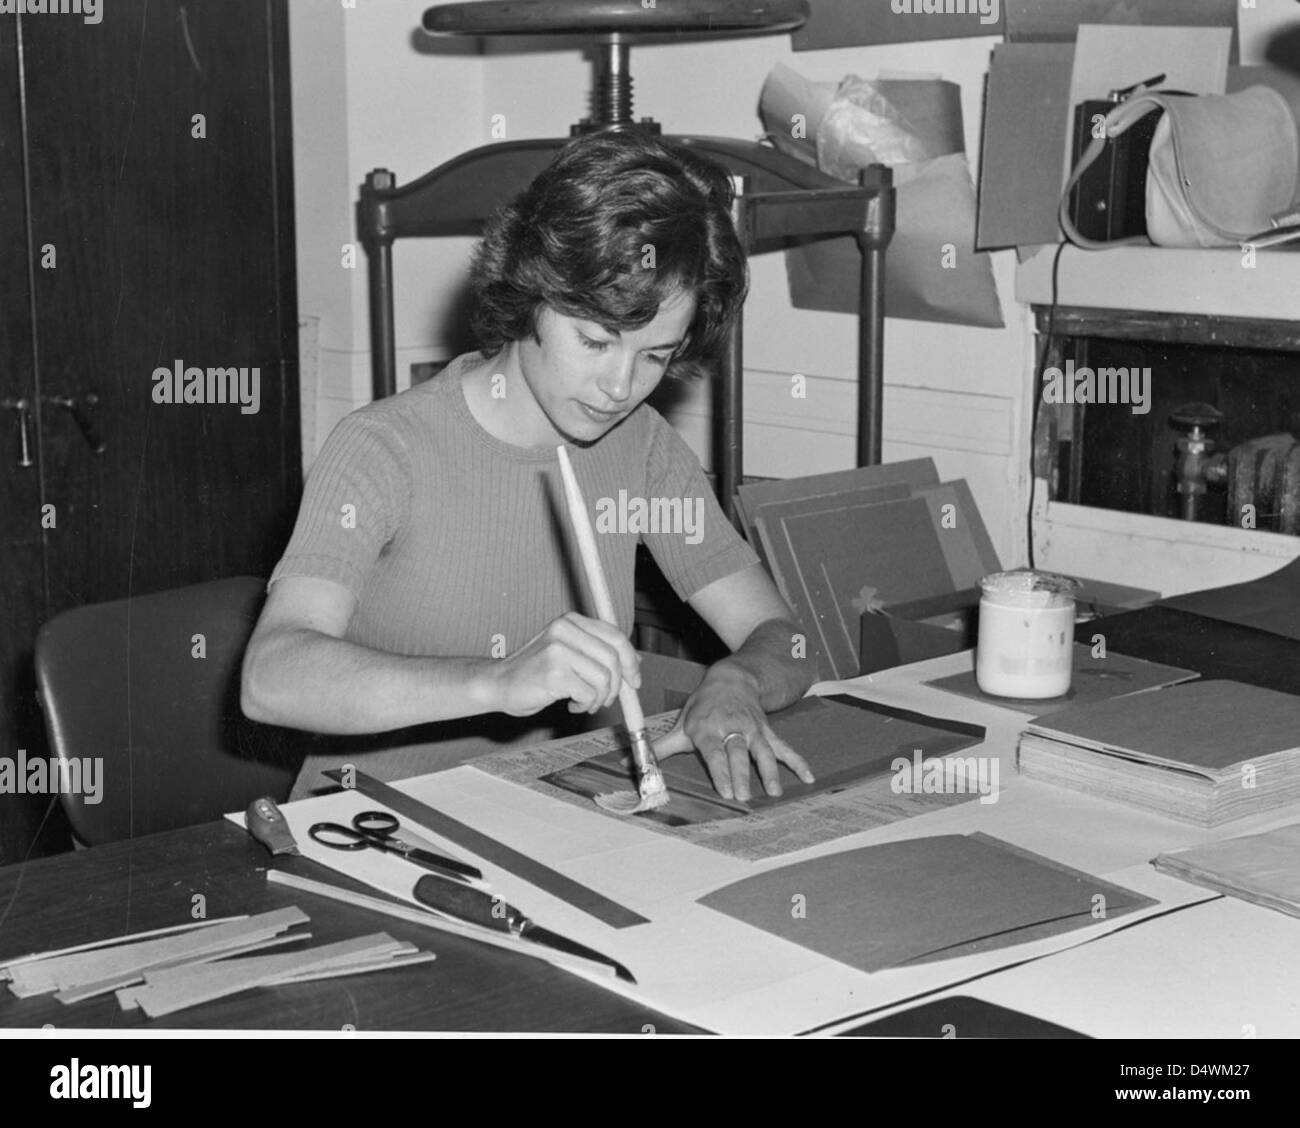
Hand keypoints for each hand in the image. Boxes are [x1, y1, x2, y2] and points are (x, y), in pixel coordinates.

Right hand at [491, 613, 640, 717]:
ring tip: (584, 702)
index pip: (615, 635)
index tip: (634, 681)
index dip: (630, 660)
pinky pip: (588, 694)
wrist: (499, 684)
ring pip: (603, 678)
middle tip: (606, 699)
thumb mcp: (569, 654)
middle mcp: (565, 629)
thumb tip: (635, 661)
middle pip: (613, 658)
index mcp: (571, 621)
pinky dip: (585, 705)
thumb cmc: (535, 672)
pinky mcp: (554, 672)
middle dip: (616, 685)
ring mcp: (558, 650)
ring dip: (599, 698)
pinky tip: (571, 704)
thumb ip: (597, 653)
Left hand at [652, 666, 813, 801]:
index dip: (720, 771)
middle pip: (738, 753)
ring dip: (770, 771)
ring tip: (774, 792)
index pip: (714, 752)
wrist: (731, 679)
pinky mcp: (767, 731)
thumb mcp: (680, 725)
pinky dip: (797, 762)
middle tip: (745, 797)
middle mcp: (732, 728)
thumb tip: (629, 764)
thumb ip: (658, 749)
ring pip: (762, 751)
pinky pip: (784, 747)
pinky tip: (808, 778)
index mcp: (707, 729)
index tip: (726, 791)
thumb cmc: (702, 707)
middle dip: (742, 775)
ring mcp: (753, 730)